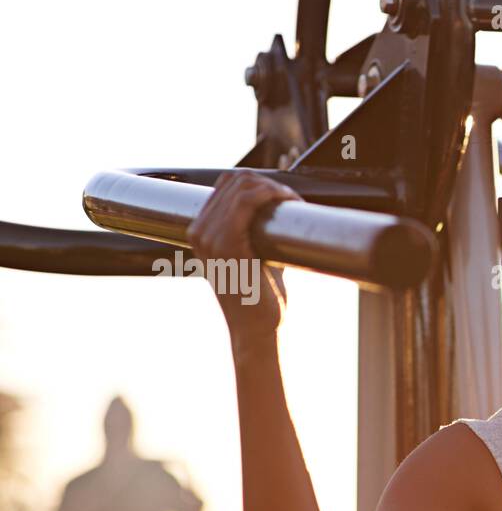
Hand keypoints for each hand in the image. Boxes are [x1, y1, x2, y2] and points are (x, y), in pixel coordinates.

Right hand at [188, 171, 302, 351]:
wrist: (256, 330)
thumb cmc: (259, 299)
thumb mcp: (253, 257)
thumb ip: (257, 234)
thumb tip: (280, 211)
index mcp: (201, 232)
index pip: (226, 184)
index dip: (259, 183)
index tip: (285, 198)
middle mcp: (199, 231)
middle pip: (234, 180)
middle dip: (269, 182)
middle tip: (293, 201)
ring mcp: (209, 237)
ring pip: (242, 186)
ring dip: (274, 188)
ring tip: (294, 203)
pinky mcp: (227, 245)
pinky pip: (246, 202)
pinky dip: (271, 195)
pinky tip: (288, 202)